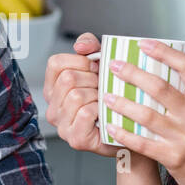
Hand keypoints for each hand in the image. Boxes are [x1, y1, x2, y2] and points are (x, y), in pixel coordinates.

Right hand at [44, 32, 120, 157]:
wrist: (131, 128)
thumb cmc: (113, 97)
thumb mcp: (100, 65)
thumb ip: (90, 47)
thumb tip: (81, 46)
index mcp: (54, 89)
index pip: (55, 63)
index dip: (79, 61)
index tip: (94, 69)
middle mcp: (53, 108)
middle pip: (67, 78)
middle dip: (92, 80)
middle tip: (103, 88)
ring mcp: (62, 125)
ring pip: (76, 96)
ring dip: (98, 96)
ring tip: (105, 102)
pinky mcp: (76, 139)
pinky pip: (86, 112)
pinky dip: (101, 110)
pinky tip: (105, 114)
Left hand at [101, 38, 184, 184]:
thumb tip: (171, 72)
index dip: (163, 51)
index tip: (143, 44)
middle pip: (160, 87)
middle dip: (133, 73)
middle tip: (114, 66)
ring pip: (146, 114)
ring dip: (122, 103)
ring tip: (106, 96)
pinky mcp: (174, 158)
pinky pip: (142, 143)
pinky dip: (124, 134)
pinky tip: (111, 127)